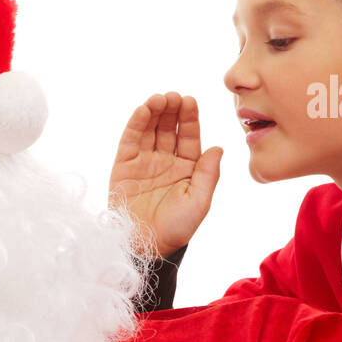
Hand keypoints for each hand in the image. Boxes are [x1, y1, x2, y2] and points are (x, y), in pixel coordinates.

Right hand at [109, 92, 222, 256]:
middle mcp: (166, 162)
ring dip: (154, 112)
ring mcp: (144, 163)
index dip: (190, 119)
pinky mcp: (123, 166)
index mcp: (187, 169)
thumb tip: (218, 147)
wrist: (144, 245)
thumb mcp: (199, 202)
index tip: (190, 101)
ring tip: (158, 99)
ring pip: (150, 130)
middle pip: (169, 128)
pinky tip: (142, 110)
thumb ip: (208, 174)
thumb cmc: (176, 229)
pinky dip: (135, 124)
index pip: (190, 137)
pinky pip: (130, 141)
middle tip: (173, 96)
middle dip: (172, 110)